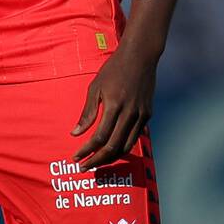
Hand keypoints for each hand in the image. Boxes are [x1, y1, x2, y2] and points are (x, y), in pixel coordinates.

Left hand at [69, 44, 157, 170]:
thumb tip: (75, 133)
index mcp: (114, 105)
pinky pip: (134, 137)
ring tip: (97, 162)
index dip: (87, 151)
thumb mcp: (95, 87)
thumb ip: (87, 112)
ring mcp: (141, 115)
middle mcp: (129, 113)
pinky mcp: (147, 115)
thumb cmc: (114, 69)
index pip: (99, 137)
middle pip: (113, 147)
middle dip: (97, 160)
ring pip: (126, 147)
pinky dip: (123, 147)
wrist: (140, 56)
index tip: (76, 157)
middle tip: (84, 167)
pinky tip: (112, 149)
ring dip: (110, 158)